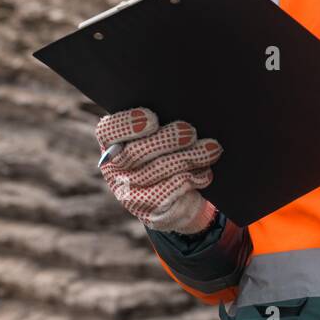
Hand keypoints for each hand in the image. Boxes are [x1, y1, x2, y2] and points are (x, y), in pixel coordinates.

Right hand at [95, 107, 220, 234]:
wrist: (179, 202)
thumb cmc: (167, 158)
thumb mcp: (159, 139)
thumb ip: (159, 127)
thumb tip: (179, 108)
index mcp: (112, 147)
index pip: (108, 131)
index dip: (127, 124)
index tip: (153, 118)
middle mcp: (115, 171)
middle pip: (136, 152)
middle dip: (167, 140)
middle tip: (190, 131)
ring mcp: (130, 194)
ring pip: (159, 170)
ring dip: (189, 157)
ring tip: (211, 148)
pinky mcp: (149, 212)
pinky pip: (171, 191)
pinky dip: (193, 177)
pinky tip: (205, 171)